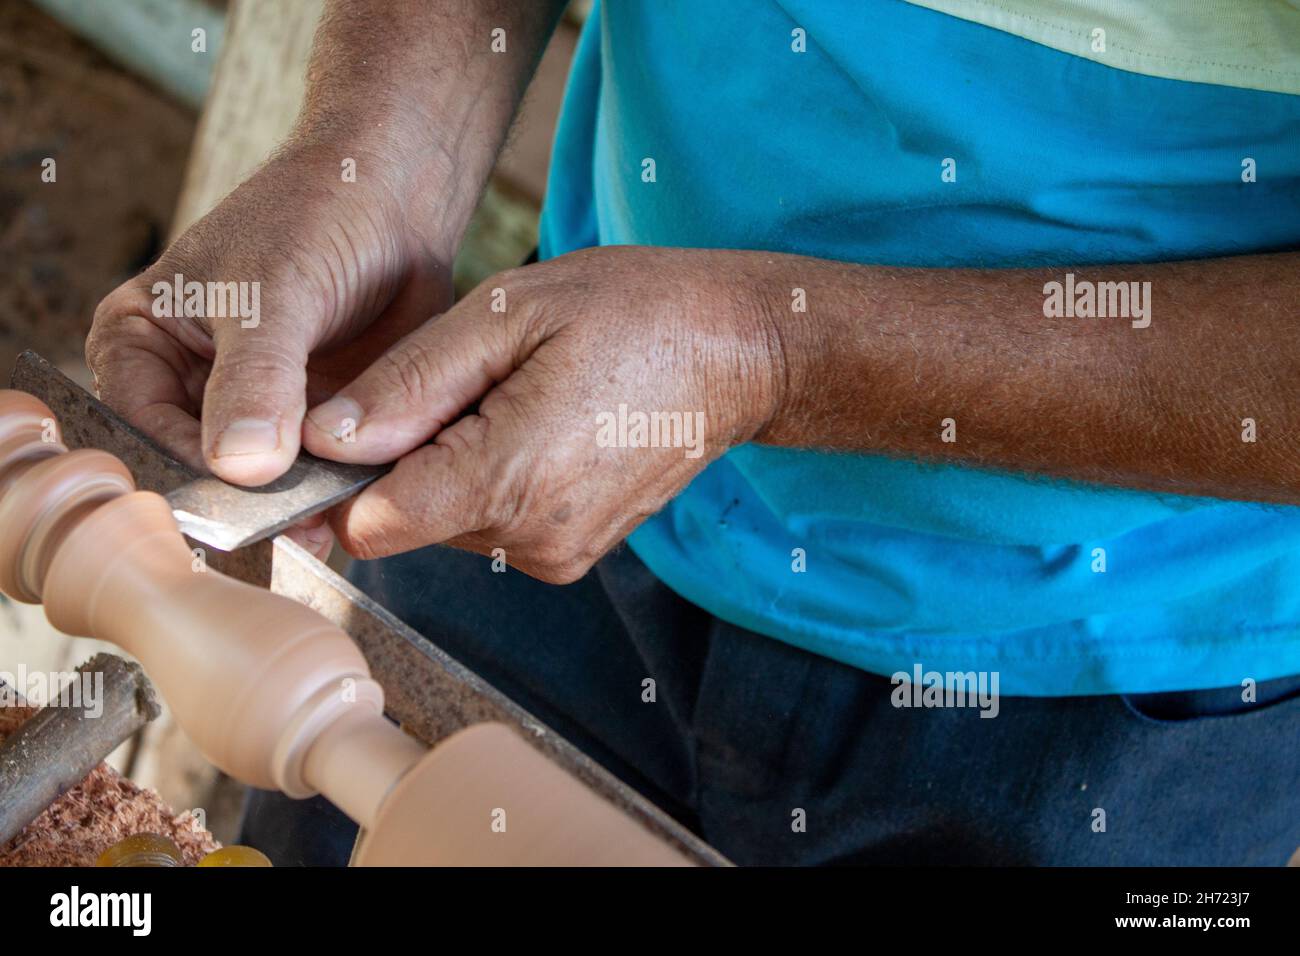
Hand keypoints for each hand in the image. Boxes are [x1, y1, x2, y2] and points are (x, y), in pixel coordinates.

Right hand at [86, 142, 452, 555]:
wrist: (392, 200)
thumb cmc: (314, 219)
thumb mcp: (275, 292)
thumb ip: (256, 378)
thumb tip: (239, 465)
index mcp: (139, 346)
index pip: (144, 430)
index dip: (193, 470)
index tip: (246, 497)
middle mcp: (187, 388)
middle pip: (203, 469)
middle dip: (250, 499)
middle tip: (296, 527)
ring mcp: (253, 411)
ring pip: (264, 483)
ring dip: (299, 505)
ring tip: (332, 522)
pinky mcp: (310, 426)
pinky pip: (317, 476)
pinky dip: (338, 491)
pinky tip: (362, 502)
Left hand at [302, 246, 787, 582]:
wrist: (737, 352)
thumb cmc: (630, 312)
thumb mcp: (508, 315)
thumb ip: (409, 383)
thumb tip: (323, 439)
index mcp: (509, 479)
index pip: (369, 522)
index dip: (340, 476)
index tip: (351, 421)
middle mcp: (531, 539)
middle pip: (404, 521)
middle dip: (404, 457)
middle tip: (464, 381)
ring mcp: (558, 554)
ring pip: (444, 523)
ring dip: (448, 465)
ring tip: (509, 397)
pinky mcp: (572, 553)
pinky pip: (490, 525)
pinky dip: (487, 480)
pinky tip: (533, 424)